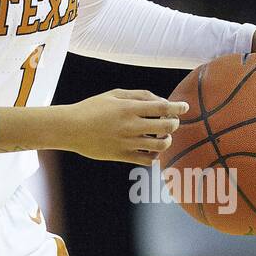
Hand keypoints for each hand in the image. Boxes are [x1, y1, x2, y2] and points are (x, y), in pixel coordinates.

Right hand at [67, 89, 187, 163]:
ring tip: (162, 136)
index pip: (163, 108)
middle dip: (174, 123)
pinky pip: (147, 160)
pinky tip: (151, 149)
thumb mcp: (114, 94)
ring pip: (161, 145)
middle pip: (166, 126)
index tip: (185, 107)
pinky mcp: (122, 156)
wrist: (71, 128)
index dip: (178, 107)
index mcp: (129, 108)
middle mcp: (131, 126)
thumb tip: (160, 101)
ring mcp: (127, 143)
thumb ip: (139, 95)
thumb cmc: (92, 108)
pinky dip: (155, 155)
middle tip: (172, 121)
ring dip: (167, 139)